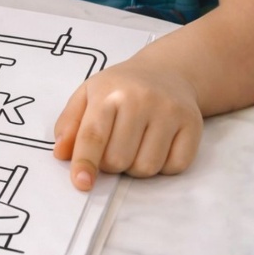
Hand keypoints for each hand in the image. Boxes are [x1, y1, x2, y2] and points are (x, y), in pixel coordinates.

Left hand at [52, 57, 202, 188]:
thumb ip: (69, 124)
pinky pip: (174, 167)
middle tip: (114, 146)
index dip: (85, 163)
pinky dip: (163, 166)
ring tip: (135, 145)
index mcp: (109, 92)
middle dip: (111, 164)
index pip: (93, 135)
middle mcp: (141, 99)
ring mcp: (170, 111)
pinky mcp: (192, 124)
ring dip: (135, 167)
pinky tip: (158, 145)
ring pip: (146, 167)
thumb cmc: (122, 87)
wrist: (168, 71)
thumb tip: (61, 153)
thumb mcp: (87, 95)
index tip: (81, 183)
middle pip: (118, 160)